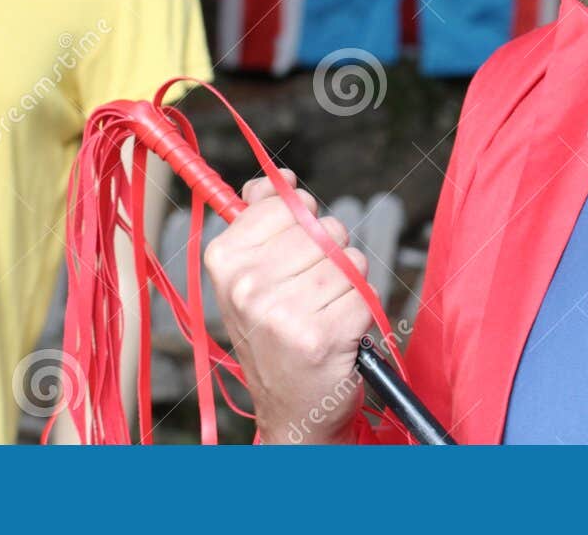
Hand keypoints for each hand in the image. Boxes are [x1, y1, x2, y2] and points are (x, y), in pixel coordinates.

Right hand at [204, 169, 371, 443]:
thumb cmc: (275, 336)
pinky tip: (338, 333)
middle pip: (324, 228)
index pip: (288, 203)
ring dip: (347, 284)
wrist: (291, 409)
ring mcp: (282, 313)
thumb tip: (280, 178)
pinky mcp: (321, 336)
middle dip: (330, 255)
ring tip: (324, 312)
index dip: (303, 223)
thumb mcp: (251, 275)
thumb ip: (262, 218)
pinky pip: (363, 292)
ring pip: (348, 259)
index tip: (293, 254)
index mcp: (224, 260)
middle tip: (310, 293)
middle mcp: (247, 286)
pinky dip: (360, 310)